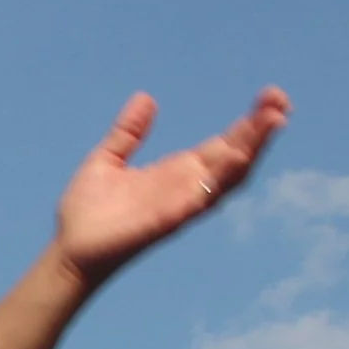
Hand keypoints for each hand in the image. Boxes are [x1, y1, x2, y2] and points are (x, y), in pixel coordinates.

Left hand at [54, 86, 287, 287]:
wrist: (68, 251)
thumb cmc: (86, 213)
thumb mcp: (107, 161)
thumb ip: (128, 132)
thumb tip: (145, 98)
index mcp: (177, 172)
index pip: (225, 143)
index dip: (250, 123)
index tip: (270, 97)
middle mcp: (187, 188)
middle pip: (236, 156)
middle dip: (260, 131)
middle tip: (280, 101)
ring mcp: (181, 205)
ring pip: (229, 177)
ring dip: (252, 150)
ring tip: (273, 120)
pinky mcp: (168, 222)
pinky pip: (201, 200)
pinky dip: (219, 179)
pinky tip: (234, 156)